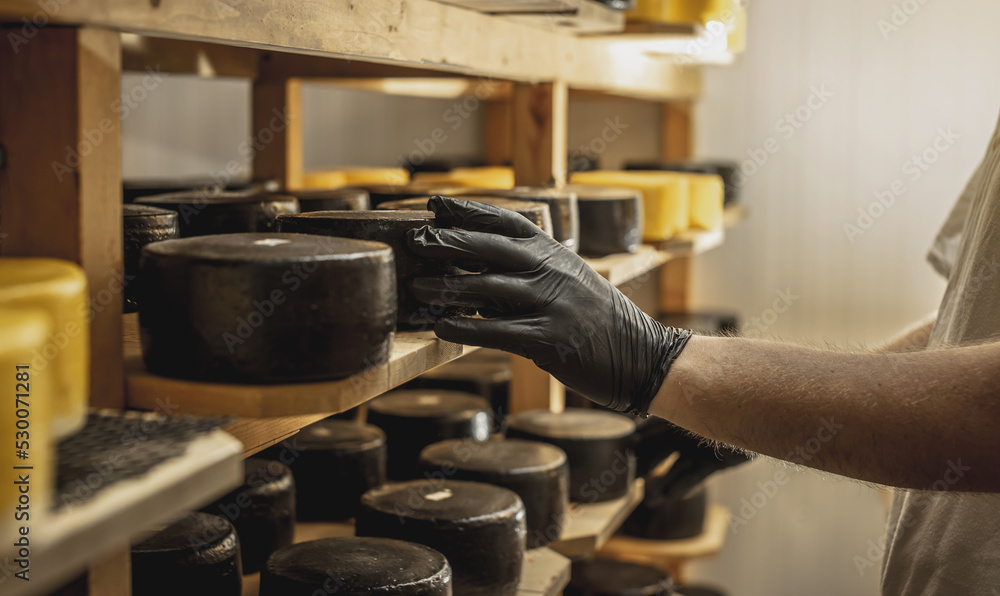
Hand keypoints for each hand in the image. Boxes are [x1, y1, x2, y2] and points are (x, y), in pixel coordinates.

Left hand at [406, 196, 691, 415]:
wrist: (644, 358)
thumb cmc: (600, 322)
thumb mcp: (572, 282)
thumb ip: (531, 272)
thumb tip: (475, 271)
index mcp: (557, 253)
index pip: (507, 222)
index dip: (469, 212)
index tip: (436, 206)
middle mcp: (554, 272)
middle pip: (492, 248)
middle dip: (449, 242)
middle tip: (414, 240)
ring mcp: (553, 304)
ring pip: (488, 289)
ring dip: (447, 287)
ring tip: (415, 287)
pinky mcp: (551, 339)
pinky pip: (497, 332)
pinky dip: (465, 329)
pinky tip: (441, 327)